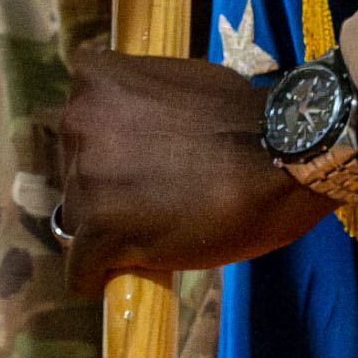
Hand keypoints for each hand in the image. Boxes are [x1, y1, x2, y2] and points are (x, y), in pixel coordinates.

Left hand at [41, 49, 332, 286]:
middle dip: (108, 186)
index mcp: (93, 82)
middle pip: (76, 171)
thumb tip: (139, 127)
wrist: (281, 156)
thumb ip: (142, 103)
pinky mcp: (99, 235)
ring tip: (157, 232)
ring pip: (80, 219)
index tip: (140, 162)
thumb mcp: (178, 82)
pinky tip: (125, 272)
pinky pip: (82, 270)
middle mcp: (77, 125)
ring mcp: (85, 181)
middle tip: (156, 196)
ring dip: (110, 228)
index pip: (81, 125)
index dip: (111, 148)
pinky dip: (100, 275)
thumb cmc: (245, 115)